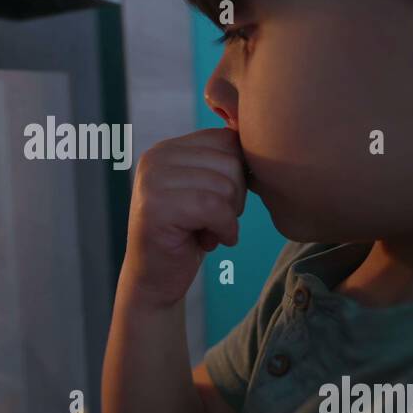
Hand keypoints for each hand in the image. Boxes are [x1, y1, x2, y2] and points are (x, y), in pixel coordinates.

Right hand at [120, 128, 245, 308]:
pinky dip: (224, 229)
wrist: (155, 281)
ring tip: (209, 230)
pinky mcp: (155, 206)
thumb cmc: (188, 236)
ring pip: (224, 185)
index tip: (220, 203)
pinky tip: (211, 241)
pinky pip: (214, 208)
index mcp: (167, 148)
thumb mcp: (205, 190)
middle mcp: (155, 157)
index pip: (226, 140)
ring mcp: (152, 180)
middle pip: (230, 161)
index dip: (238, 175)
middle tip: (215, 221)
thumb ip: (221, 162)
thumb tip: (260, 131)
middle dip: (235, 197)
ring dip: (228, 217)